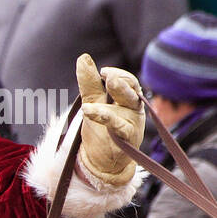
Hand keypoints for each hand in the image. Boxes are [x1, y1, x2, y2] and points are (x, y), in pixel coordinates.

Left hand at [76, 53, 144, 186]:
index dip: (117, 75)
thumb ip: (90, 82)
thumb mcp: (93, 102)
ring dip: (109, 105)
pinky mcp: (126, 139)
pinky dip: (105, 119)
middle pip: (131, 91)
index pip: (128, 81)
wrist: (104, 160)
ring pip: (124, 108)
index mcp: (128, 98)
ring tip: (88, 105)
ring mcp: (132, 123)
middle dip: (120, 83)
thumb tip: (83, 57)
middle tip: (107, 76)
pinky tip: (88, 111)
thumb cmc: (102, 128)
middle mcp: (134, 109)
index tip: (102, 72)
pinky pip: (119, 127)